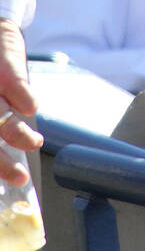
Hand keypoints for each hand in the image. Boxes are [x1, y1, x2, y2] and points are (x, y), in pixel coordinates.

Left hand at [0, 19, 40, 185]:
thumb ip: (0, 119)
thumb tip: (4, 158)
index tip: (6, 182)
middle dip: (1, 163)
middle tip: (19, 177)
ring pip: (1, 117)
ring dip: (20, 135)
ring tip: (34, 143)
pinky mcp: (6, 68)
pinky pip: (17, 88)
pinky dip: (26, 101)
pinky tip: (31, 108)